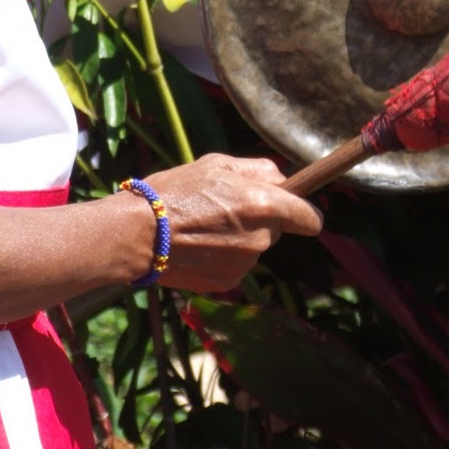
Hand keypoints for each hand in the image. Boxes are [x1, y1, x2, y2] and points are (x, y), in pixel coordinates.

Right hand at [139, 154, 320, 293]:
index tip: (295, 211)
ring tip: (203, 227)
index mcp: (264, 205)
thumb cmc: (175, 191)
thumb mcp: (215, 165)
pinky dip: (222, 257)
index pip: (310, 218)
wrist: (139, 233)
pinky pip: (235, 265)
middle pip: (276, 230)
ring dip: (239, 238)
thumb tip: (282, 178)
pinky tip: (197, 246)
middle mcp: (261, 238)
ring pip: (254, 248)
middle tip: (225, 209)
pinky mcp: (227, 283)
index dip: (303, 213)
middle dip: (260, 220)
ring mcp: (245, 264)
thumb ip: (257, 170)